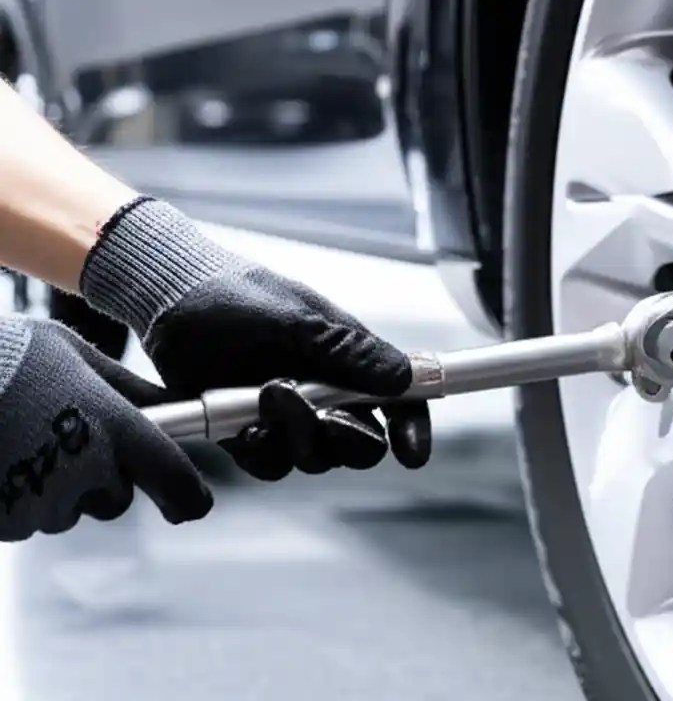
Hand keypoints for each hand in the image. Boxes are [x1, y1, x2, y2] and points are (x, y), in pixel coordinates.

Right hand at [0, 317, 211, 540]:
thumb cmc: (8, 354)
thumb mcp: (76, 356)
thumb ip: (131, 390)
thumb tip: (176, 409)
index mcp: (117, 428)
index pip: (177, 484)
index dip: (188, 498)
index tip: (188, 502)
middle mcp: (87, 471)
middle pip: (115, 500)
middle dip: (100, 479)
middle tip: (64, 438)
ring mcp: (40, 501)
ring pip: (66, 510)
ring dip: (53, 487)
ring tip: (19, 438)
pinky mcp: (3, 520)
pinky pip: (23, 518)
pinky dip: (15, 497)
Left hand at [80, 198, 432, 477]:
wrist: (170, 301)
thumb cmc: (239, 298)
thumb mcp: (300, 320)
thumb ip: (352, 353)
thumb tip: (405, 377)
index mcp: (349, 362)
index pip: (399, 402)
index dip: (412, 429)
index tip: (412, 453)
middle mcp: (324, 395)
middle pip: (361, 444)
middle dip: (349, 439)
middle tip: (327, 419)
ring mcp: (287, 418)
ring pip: (315, 458)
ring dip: (297, 436)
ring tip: (267, 395)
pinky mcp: (249, 434)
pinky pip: (269, 465)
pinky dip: (261, 450)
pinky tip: (245, 425)